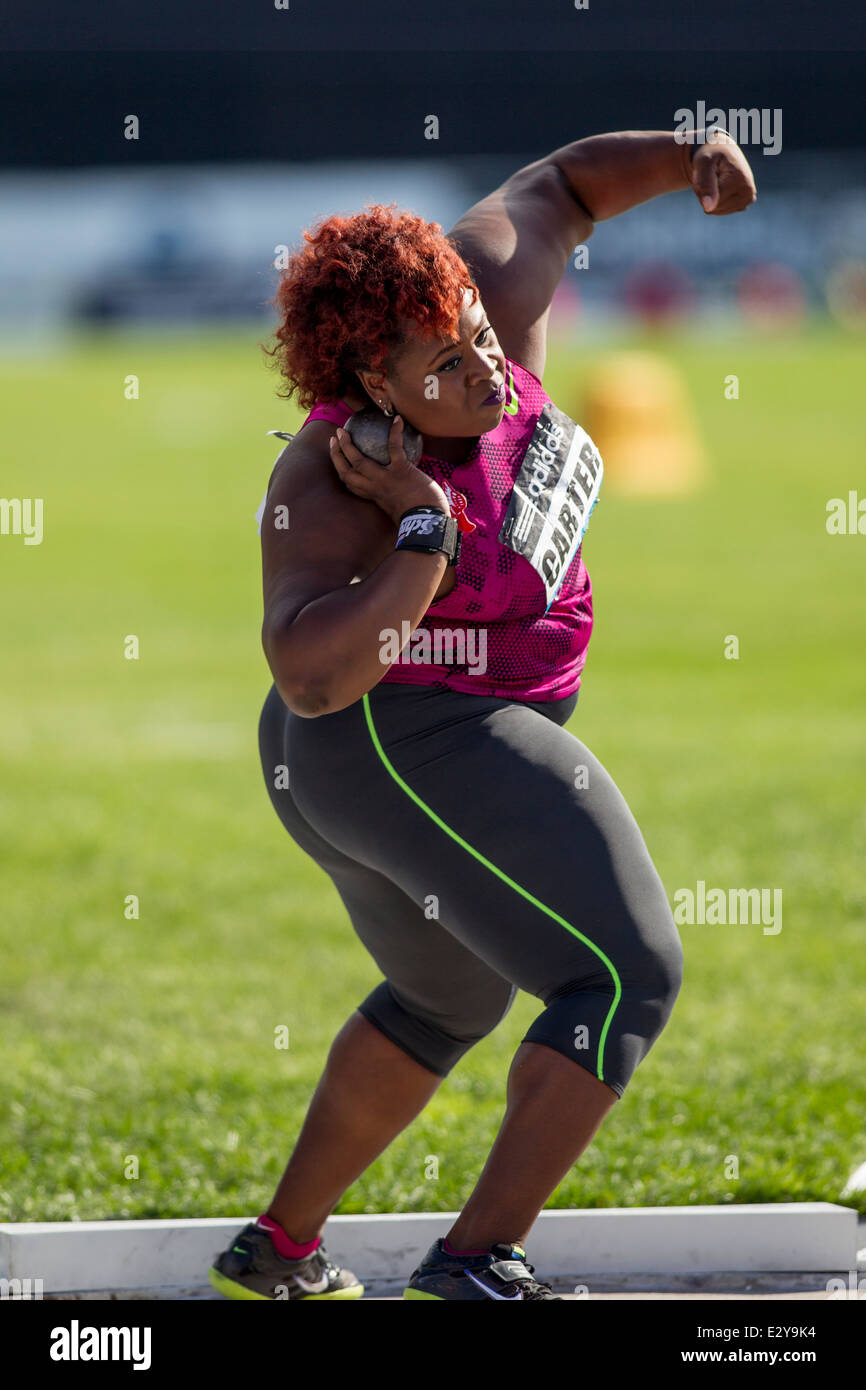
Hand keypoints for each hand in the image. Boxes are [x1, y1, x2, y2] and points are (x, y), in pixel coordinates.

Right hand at [329, 415, 450, 527]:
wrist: (428, 524)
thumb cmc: (420, 521)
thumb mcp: (402, 511)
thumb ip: (398, 501)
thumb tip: (405, 493)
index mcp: (375, 497)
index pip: (351, 485)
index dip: (342, 471)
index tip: (338, 460)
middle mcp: (375, 488)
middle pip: (347, 472)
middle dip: (337, 455)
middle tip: (333, 439)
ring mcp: (386, 479)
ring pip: (359, 461)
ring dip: (347, 445)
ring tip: (341, 431)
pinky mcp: (401, 471)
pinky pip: (394, 447)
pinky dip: (395, 432)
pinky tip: (397, 419)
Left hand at [687, 132, 756, 214]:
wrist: (723, 150)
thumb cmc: (712, 154)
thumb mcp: (704, 163)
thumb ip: (705, 185)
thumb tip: (708, 209)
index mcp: (741, 180)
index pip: (711, 202)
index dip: (701, 189)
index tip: (705, 172)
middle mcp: (749, 192)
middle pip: (714, 208)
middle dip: (705, 194)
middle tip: (709, 176)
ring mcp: (748, 199)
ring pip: (716, 210)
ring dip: (709, 197)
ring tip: (714, 179)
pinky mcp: (744, 203)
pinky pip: (721, 211)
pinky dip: (716, 200)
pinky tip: (720, 186)